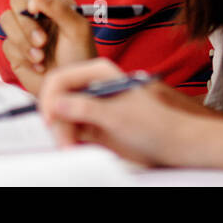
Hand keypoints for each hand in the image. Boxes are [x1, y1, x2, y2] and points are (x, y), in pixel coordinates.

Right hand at [0, 0, 96, 94]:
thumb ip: (58, 7)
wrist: (72, 89)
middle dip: (27, 22)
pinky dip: (22, 56)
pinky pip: (6, 44)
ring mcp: (24, 32)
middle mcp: (37, 15)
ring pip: (6, 19)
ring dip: (23, 40)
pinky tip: (39, 66)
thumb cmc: (81, 58)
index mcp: (55, 4)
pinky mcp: (15, 51)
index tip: (37, 9)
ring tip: (41, 56)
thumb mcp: (77, 30)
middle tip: (43, 41)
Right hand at [39, 58, 191, 166]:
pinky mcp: (92, 124)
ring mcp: (91, 105)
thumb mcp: (117, 116)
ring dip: (61, 134)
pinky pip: (69, 129)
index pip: (60, 79)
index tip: (50, 120)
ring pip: (61, 117)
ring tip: (71, 150)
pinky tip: (74, 148)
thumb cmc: (155, 124)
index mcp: (98, 72)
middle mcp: (92, 86)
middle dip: (57, 122)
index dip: (50, 98)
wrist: (173, 144)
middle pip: (57, 99)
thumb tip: (57, 104)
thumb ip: (85, 108)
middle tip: (64, 143)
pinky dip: (68, 139)